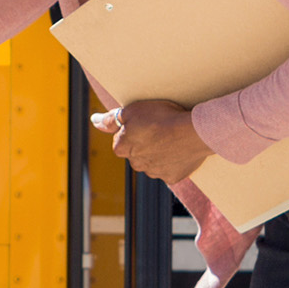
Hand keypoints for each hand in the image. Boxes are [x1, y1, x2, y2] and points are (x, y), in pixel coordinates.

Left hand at [96, 100, 214, 185]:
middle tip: (160, 128)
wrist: (193, 131)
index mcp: (122, 148)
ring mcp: (154, 173)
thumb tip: (95, 121)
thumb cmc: (161, 117)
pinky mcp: (172, 177)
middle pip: (137, 152)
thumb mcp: (132, 110)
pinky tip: (181, 149)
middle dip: (145, 142)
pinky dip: (175, 161)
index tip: (146, 121)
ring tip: (172, 138)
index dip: (134, 128)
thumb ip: (111, 119)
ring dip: (160, 152)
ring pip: (154, 161)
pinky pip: (171, 169)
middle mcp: (135, 164)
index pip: (122, 139)